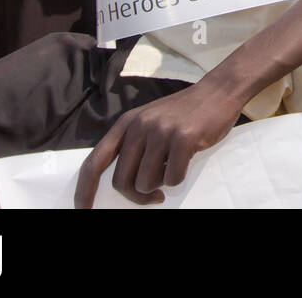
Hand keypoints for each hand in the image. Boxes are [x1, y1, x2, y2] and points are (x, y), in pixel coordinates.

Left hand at [74, 82, 242, 206]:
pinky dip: (179, 178)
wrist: (218, 91)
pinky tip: (187, 161)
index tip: (83, 211)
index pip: (94, 162)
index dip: (84, 191)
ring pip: (146, 184)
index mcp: (126, 124)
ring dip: (160, 185)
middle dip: (136, 196)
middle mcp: (139, 126)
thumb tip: (122, 183)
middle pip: (121, 181)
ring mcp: (161, 131)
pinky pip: (173, 179)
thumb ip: (133, 145)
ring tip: (172, 168)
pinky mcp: (183, 138)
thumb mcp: (149, 121)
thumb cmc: (184, 113)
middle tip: (153, 196)